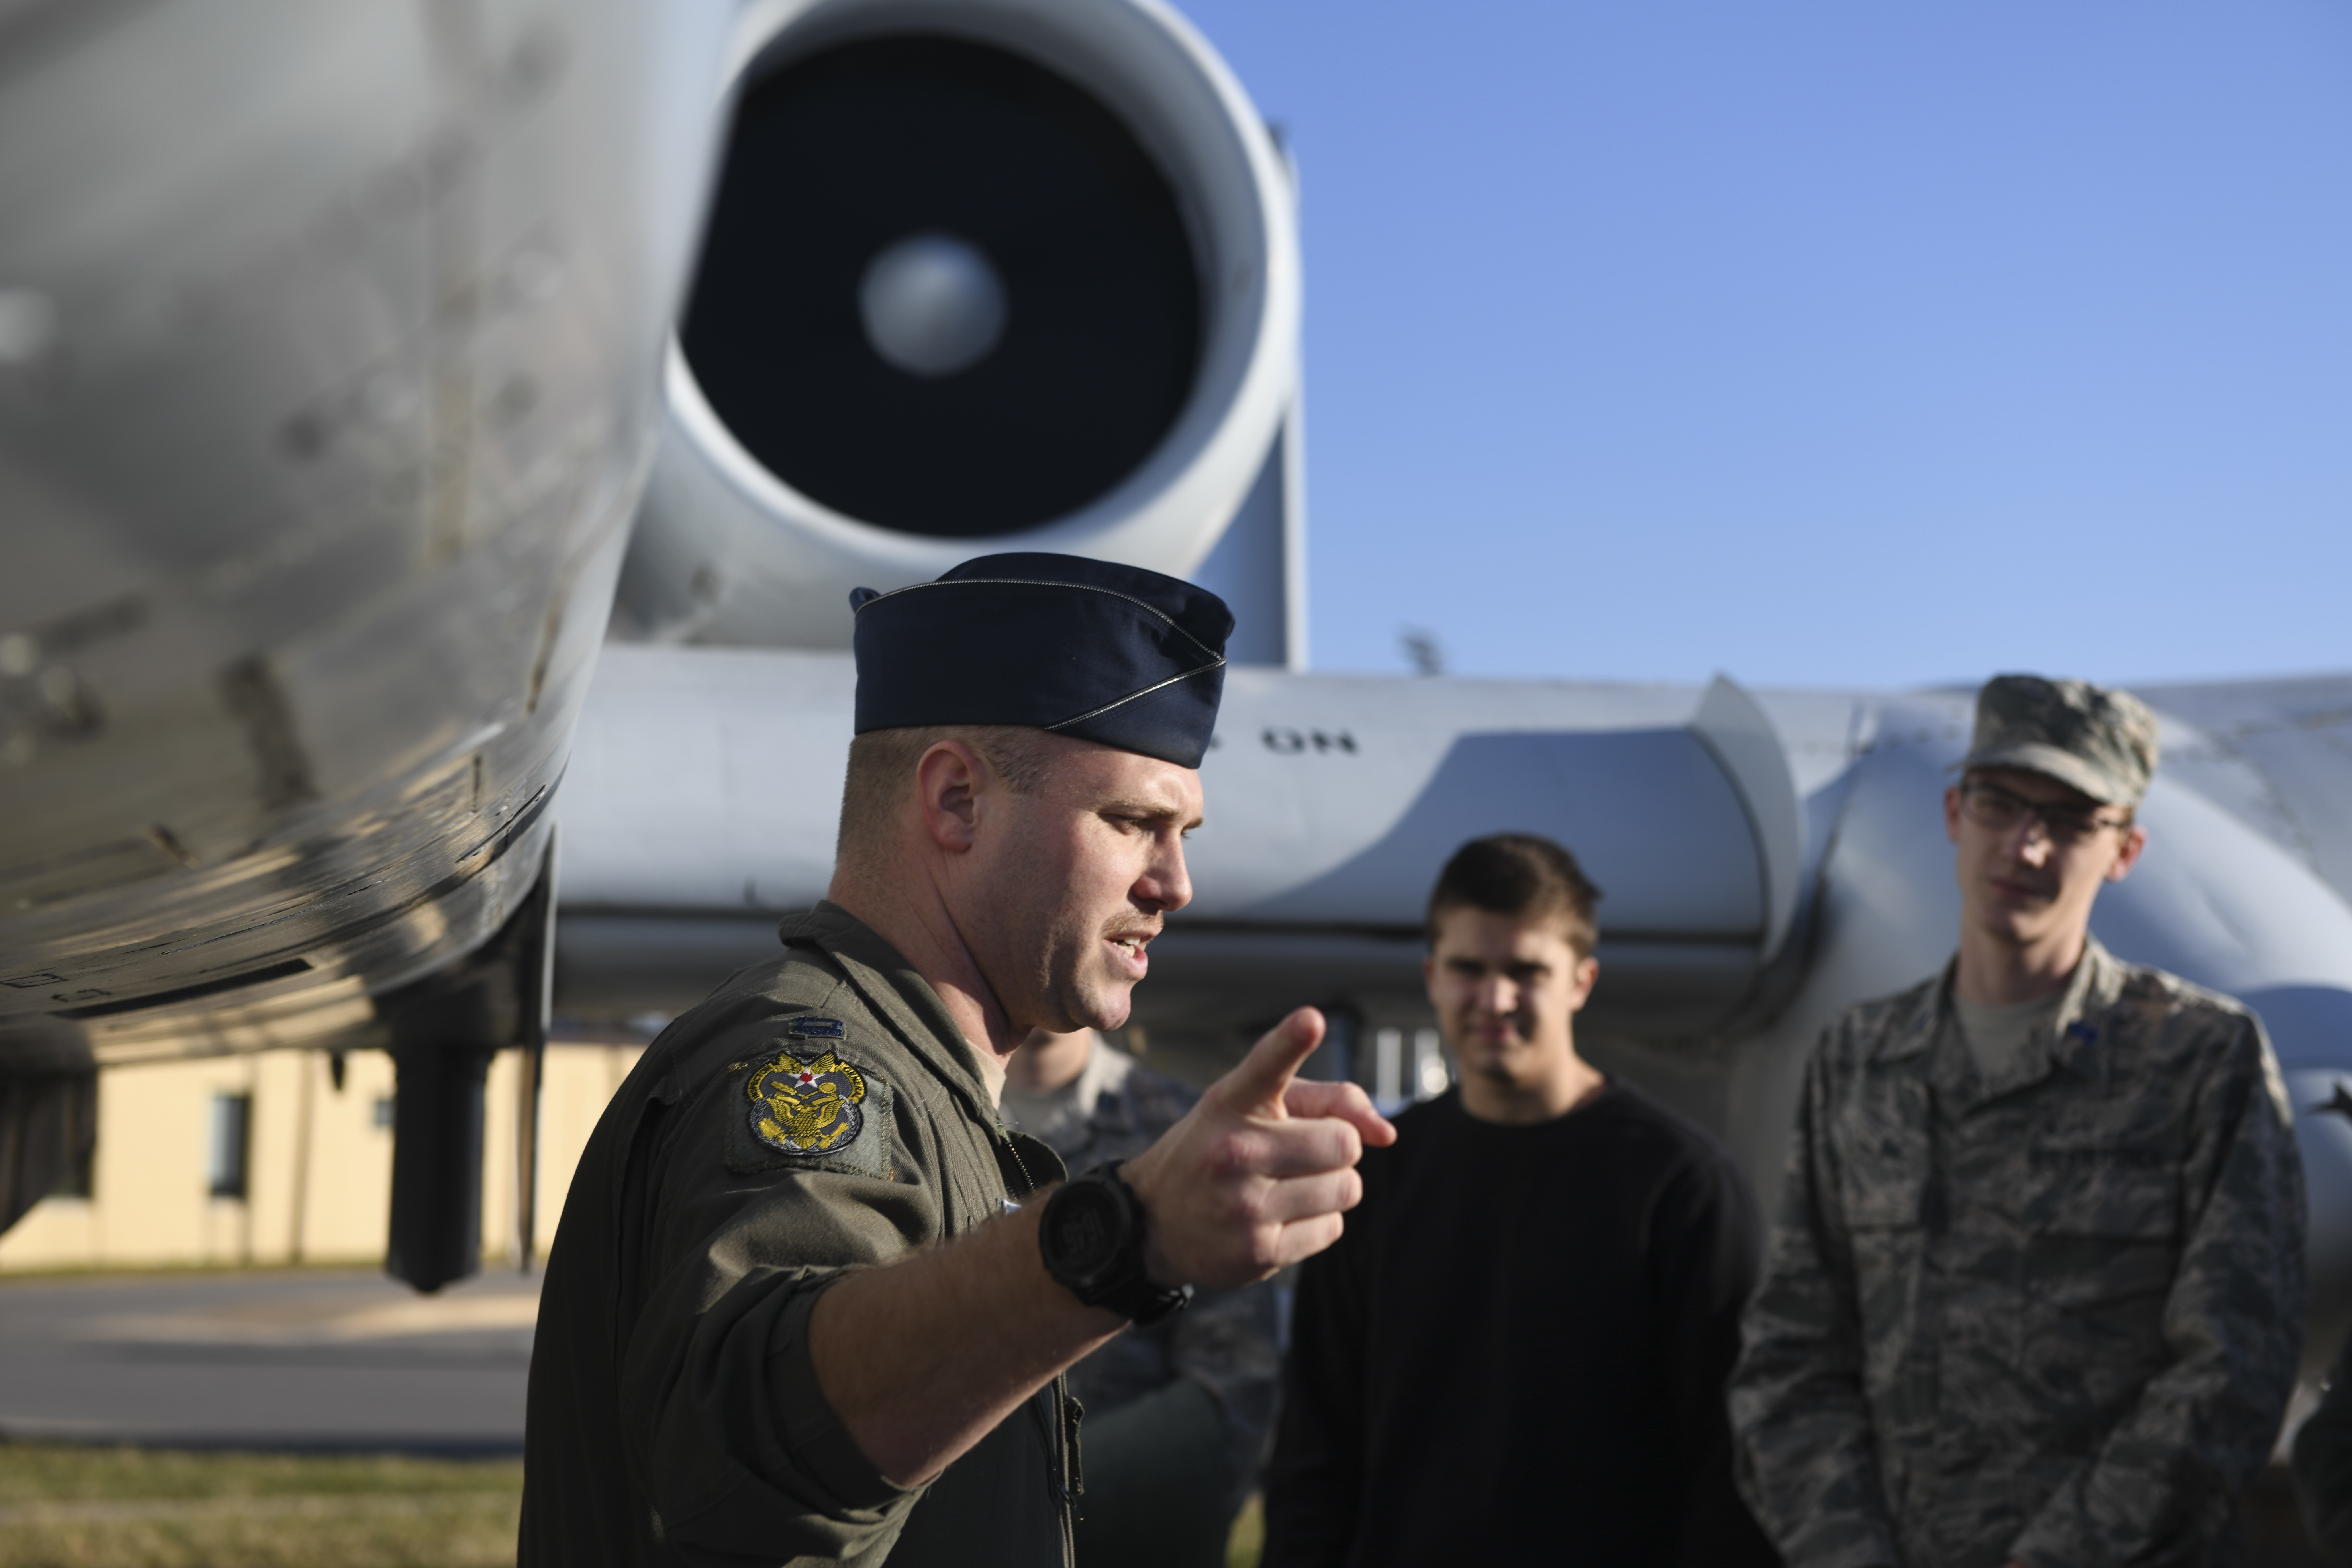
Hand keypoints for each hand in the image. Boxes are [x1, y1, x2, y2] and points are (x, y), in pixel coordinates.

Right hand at [1120, 1007, 1397, 1289]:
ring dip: (1332, 1186)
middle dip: (1337, 1147)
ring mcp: (1246, 1205)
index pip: (1266, 1065)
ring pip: (1347, 1188)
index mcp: (1230, 1103)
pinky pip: (1333, 1228)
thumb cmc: (1220, 1150)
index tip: (1311, 1020)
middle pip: (1343, 1142)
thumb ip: (1328, 1100)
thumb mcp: (1253, 1108)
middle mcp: (1235, 1150)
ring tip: (1289, 1186)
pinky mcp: (1259, 1252)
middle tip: (1302, 1153)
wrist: (1153, 1221)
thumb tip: (1387, 1133)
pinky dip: (1318, 1222)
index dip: (1291, 1040)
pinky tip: (1279, 1217)